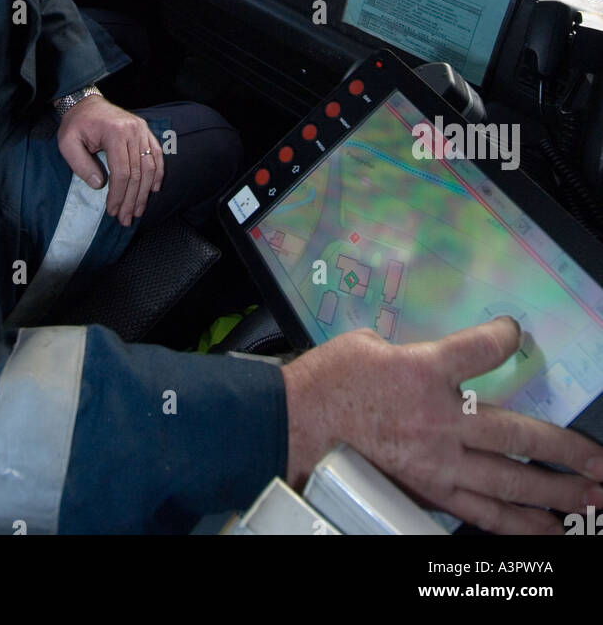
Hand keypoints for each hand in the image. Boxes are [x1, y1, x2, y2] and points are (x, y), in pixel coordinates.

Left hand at [56, 95, 163, 226]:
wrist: (85, 102)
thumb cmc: (76, 124)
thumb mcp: (67, 143)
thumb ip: (81, 165)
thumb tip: (100, 185)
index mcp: (115, 132)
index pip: (122, 171)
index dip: (119, 195)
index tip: (112, 211)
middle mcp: (133, 130)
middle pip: (138, 172)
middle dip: (132, 199)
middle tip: (126, 219)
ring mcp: (142, 129)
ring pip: (150, 166)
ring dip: (145, 192)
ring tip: (139, 211)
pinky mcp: (145, 130)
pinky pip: (157, 154)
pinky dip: (158, 173)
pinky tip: (154, 190)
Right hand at [281, 315, 602, 534]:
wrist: (292, 427)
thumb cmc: (325, 384)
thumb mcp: (367, 345)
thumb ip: (406, 350)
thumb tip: (421, 353)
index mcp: (424, 371)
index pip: (483, 349)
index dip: (505, 338)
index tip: (514, 333)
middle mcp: (440, 421)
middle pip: (520, 435)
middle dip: (567, 450)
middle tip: (600, 461)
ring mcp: (437, 464)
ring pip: (510, 484)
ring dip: (556, 494)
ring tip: (590, 499)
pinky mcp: (427, 494)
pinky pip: (481, 515)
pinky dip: (515, 526)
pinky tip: (541, 531)